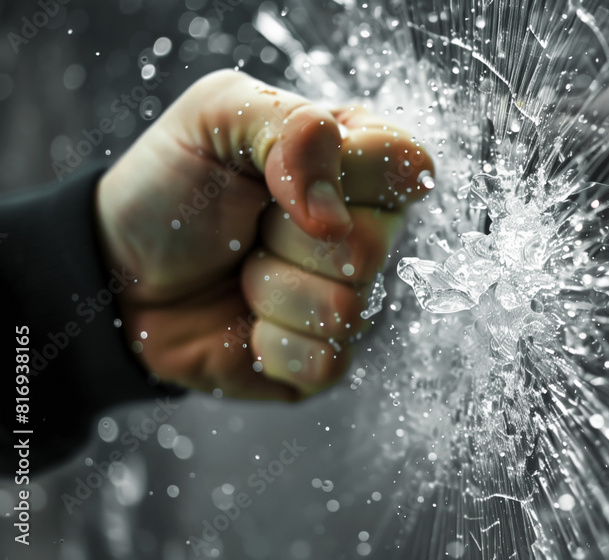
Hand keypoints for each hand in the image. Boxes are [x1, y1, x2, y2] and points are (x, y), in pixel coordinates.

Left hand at [96, 70, 432, 400]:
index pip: (406, 165)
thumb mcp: (217, 115)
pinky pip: (324, 361)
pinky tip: (247, 323)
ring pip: (344, 309)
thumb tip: (333, 218)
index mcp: (360, 160)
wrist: (119, 269)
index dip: (345, 175)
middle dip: (284, 238)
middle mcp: (369, 229)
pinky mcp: (328, 358)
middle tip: (252, 226)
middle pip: (369, 246)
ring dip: (269, 290)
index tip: (279, 178)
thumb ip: (292, 129)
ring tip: (244, 271)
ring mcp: (354, 297)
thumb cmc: (174, 185)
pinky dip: (267, 344)